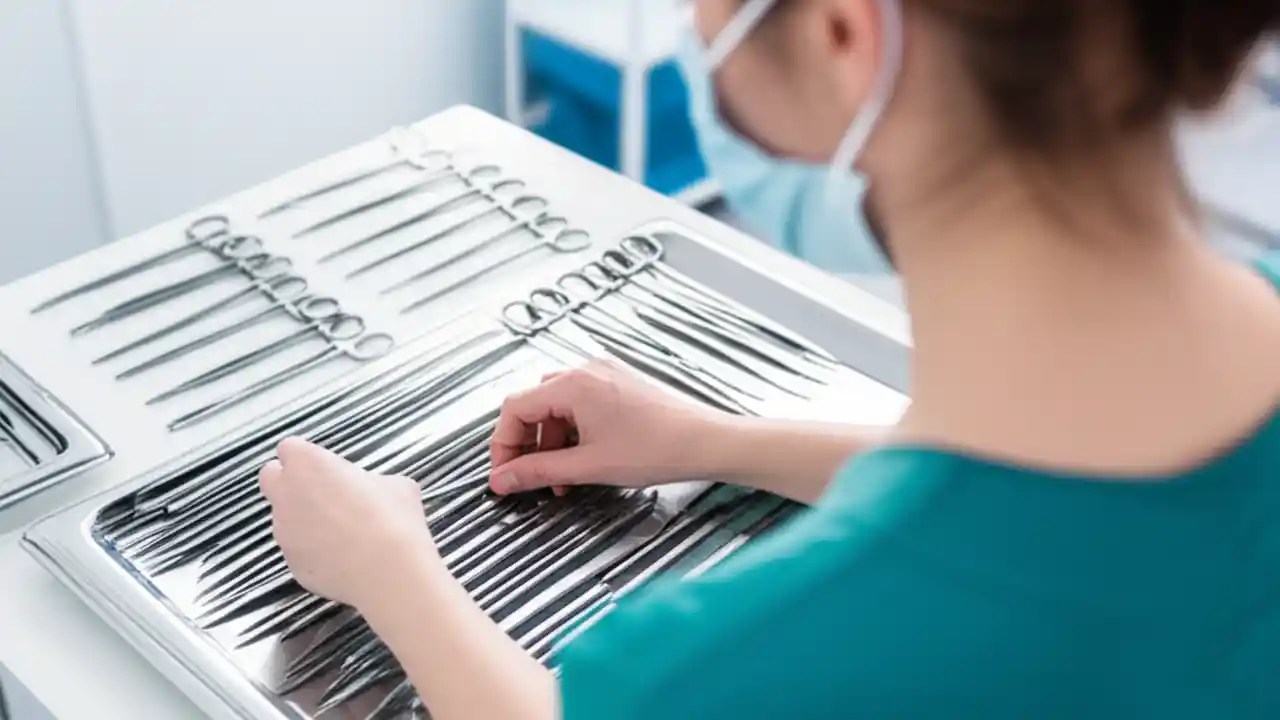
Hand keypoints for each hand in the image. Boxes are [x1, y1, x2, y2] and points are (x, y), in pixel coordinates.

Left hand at [259, 437, 435, 608]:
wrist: (388, 572)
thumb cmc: (393, 518)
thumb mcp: (395, 485)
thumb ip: (369, 481)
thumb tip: (371, 492)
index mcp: (309, 464)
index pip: (289, 448)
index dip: (306, 457)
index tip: (326, 468)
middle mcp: (286, 495)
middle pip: (269, 477)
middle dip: (289, 481)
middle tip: (322, 493)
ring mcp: (284, 532)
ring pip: (283, 517)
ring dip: (303, 518)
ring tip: (342, 534)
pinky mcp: (291, 563)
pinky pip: (297, 550)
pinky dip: (313, 551)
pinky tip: (342, 559)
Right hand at [489, 359, 726, 494]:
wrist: (706, 442)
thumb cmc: (658, 448)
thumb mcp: (588, 466)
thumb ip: (539, 472)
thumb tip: (503, 480)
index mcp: (573, 384)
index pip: (515, 408)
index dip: (503, 444)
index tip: (504, 474)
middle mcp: (586, 371)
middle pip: (535, 406)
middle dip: (528, 446)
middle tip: (528, 478)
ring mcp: (605, 375)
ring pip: (558, 407)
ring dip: (552, 443)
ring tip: (561, 479)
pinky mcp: (620, 384)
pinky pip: (581, 404)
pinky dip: (573, 433)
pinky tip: (582, 461)